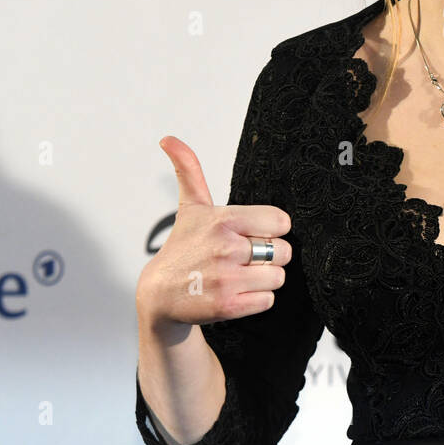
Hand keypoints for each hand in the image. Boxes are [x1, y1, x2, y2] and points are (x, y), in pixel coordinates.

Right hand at [137, 135, 292, 330]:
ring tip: (240, 276)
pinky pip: (268, 301)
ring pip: (278, 277)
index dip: (271, 230)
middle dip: (270, 257)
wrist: (159, 295)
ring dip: (264, 280)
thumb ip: (189, 171)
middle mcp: (226, 248)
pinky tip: (237, 293)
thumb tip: (168, 138)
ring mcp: (226, 279)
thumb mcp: (190, 208)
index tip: (252, 235)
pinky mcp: (227, 306)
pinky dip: (257, 300)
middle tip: (246, 259)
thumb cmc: (183, 248)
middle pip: (284, 252)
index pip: (281, 222)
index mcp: (224, 220)